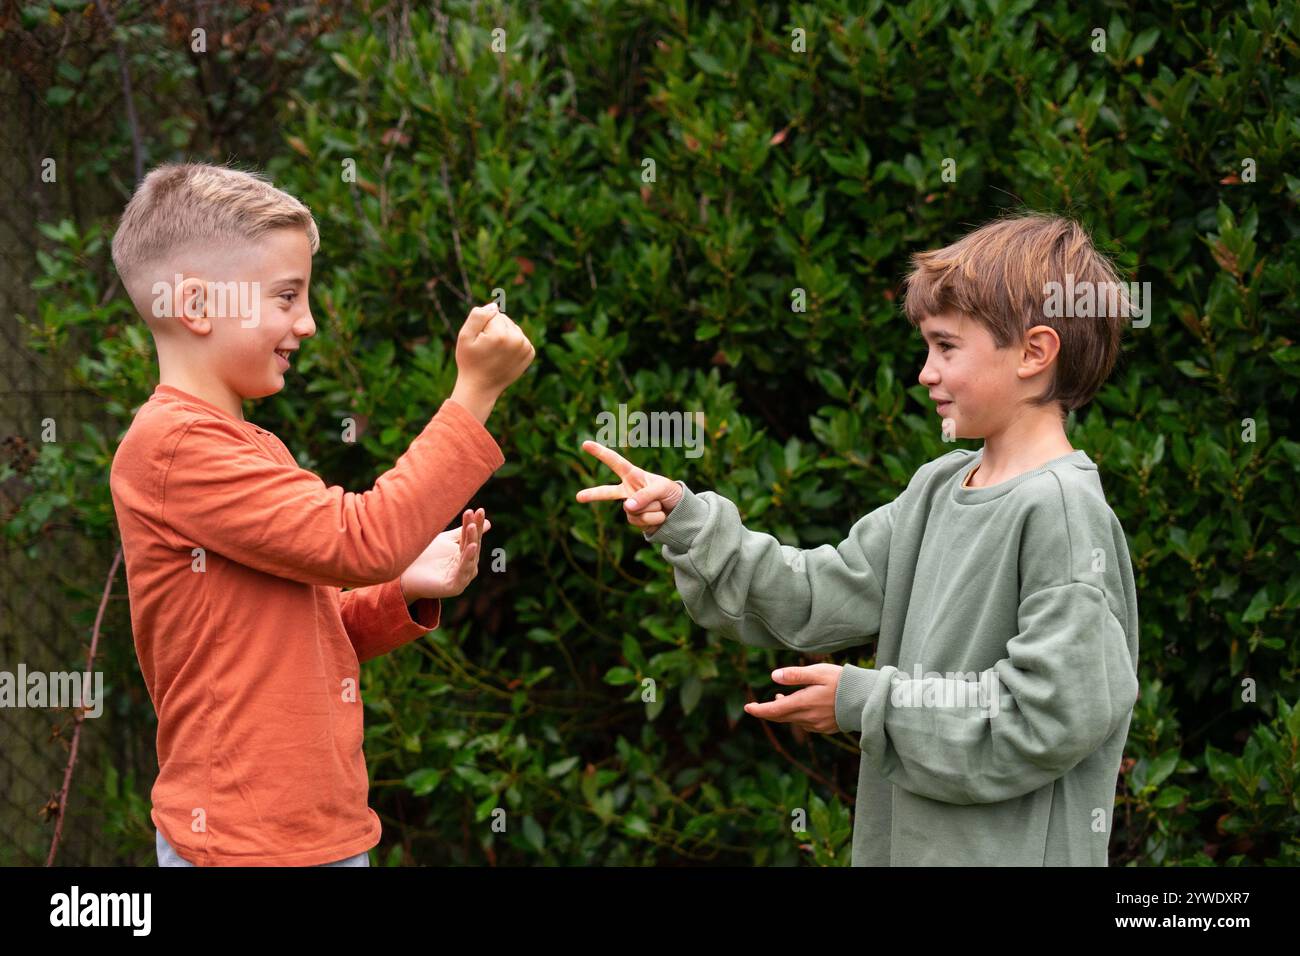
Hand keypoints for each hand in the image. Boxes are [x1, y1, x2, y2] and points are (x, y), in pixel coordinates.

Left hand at [398, 509, 490, 600]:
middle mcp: (467, 566)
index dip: (476, 523)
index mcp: (465, 555)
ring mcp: (462, 577)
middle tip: (475, 514)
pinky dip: (467, 560)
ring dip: (472, 542)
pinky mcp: (455, 587)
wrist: (406, 575)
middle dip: (474, 530)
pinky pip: (463, 572)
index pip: (472, 536)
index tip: (479, 509)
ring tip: (472, 527)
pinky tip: (471, 547)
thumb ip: (463, 533)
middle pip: (472, 545)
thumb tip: (489, 523)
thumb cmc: (426, 557)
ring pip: (470, 558)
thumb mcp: (446, 541)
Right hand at [450, 302, 534, 420]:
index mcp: (501, 334)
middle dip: (495, 329)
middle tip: (487, 348)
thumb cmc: (469, 361)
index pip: (493, 314)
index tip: (481, 341)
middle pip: (505, 320)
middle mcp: (517, 339)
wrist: (480, 388)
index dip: (484, 326)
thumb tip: (495, 306)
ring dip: (504, 335)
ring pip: (513, 328)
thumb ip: (478, 316)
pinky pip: (520, 338)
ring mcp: (526, 347)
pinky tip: (504, 355)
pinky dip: (513, 343)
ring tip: (495, 352)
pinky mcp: (530, 353)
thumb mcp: (465, 336)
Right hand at [575, 440, 683, 530]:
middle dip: (593, 494)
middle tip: (578, 497)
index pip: (615, 462)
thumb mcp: (661, 488)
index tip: (585, 444)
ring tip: (660, 505)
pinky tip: (660, 517)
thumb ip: (644, 496)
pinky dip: (653, 519)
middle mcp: (628, 490)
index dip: (600, 452)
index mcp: (633, 475)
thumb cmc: (670, 492)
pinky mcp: (635, 520)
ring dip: (652, 509)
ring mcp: (631, 506)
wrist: (680, 512)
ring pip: (634, 510)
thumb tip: (626, 507)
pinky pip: (640, 521)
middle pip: (607, 492)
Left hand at [743, 664, 842, 733]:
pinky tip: (799, 706)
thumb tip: (773, 677)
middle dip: (766, 712)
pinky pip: (804, 724)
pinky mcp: (825, 728)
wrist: (867, 699)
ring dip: (782, 712)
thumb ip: (795, 675)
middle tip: (755, 706)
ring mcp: (817, 725)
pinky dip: (796, 716)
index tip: (748, 708)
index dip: (758, 710)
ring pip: (792, 720)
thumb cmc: (842, 682)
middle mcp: (808, 718)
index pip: (774, 710)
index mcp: (803, 703)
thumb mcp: (818, 672)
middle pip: (780, 717)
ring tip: (780, 698)